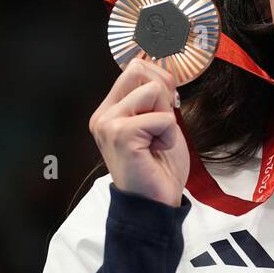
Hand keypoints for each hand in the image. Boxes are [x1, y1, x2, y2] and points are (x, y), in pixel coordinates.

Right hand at [88, 59, 188, 206]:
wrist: (155, 205)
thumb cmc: (158, 168)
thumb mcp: (161, 124)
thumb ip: (157, 98)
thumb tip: (163, 67)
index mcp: (111, 110)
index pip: (134, 68)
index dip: (160, 81)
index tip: (166, 108)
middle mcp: (104, 115)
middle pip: (140, 70)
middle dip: (162, 96)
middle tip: (161, 128)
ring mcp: (109, 124)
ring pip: (153, 91)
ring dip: (167, 119)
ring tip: (157, 142)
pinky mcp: (121, 135)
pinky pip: (161, 117)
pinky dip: (169, 135)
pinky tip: (157, 151)